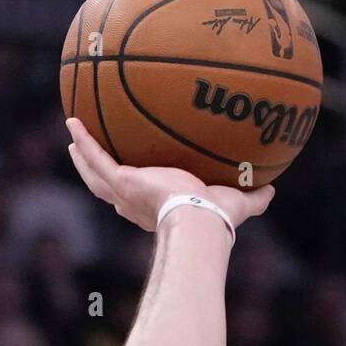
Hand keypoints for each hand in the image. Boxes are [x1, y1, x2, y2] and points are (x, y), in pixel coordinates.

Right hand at [65, 118, 273, 231]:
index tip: (133, 180)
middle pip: (110, 190)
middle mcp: (137, 206)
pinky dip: (83, 141)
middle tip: (90, 158)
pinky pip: (96, 158)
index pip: (141, 203)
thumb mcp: (240, 203)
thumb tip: (274, 189)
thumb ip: (255, 198)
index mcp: (159, 211)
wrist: (199, 222)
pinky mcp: (121, 182)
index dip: (134, 192)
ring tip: (72, 138)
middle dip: (99, 175)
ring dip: (82, 158)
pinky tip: (72, 123)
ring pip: (95, 176)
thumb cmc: (218, 220)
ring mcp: (126, 194)